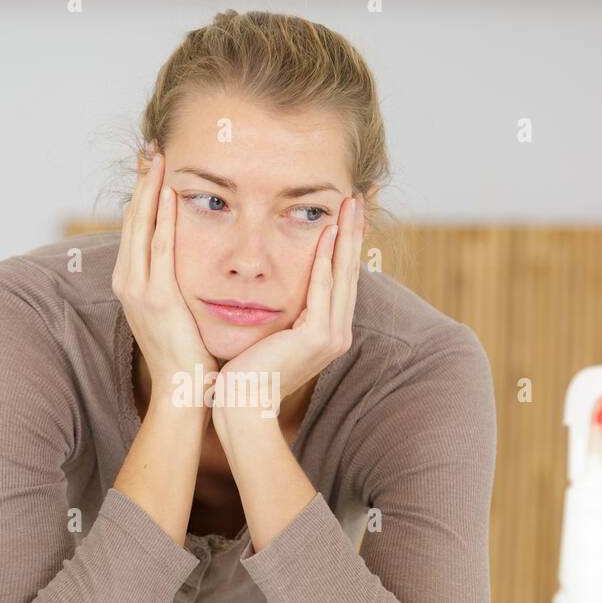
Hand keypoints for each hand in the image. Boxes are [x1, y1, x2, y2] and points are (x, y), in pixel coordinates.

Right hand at [112, 149, 217, 410]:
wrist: (181, 389)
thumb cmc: (185, 353)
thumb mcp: (173, 311)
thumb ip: (173, 283)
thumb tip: (185, 264)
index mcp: (130, 282)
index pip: (135, 227)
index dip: (142, 194)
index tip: (152, 165)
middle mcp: (127, 281)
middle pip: (133, 219)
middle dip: (141, 182)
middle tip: (151, 148)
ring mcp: (138, 288)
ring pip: (142, 227)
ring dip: (150, 189)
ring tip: (157, 158)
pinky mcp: (157, 296)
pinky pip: (160, 248)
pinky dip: (164, 218)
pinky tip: (170, 193)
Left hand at [212, 193, 365, 438]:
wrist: (243, 406)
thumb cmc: (247, 374)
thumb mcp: (270, 337)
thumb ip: (282, 314)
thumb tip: (275, 290)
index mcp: (327, 331)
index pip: (341, 279)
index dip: (346, 244)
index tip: (347, 213)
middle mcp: (337, 333)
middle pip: (350, 271)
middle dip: (354, 231)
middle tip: (358, 196)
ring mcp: (331, 337)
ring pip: (343, 275)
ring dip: (346, 236)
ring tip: (350, 205)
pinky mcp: (317, 338)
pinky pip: (323, 290)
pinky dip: (326, 261)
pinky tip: (327, 234)